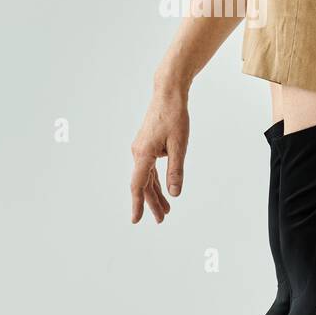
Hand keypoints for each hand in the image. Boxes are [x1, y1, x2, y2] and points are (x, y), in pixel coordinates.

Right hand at [130, 84, 189, 223]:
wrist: (168, 93)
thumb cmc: (174, 116)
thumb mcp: (179, 146)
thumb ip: (176, 171)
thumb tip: (174, 193)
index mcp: (144, 154)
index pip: (139, 185)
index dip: (138, 204)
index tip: (136, 220)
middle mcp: (138, 152)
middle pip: (144, 184)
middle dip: (152, 203)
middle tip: (162, 219)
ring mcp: (142, 148)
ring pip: (147, 177)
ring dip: (155, 193)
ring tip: (166, 209)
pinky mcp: (147, 145)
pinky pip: (149, 168)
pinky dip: (156, 180)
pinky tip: (163, 189)